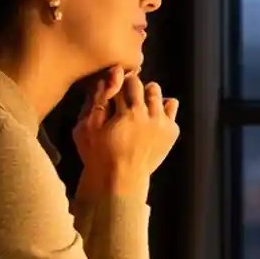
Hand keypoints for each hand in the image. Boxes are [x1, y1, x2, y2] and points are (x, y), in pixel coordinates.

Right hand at [73, 66, 180, 199]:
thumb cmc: (98, 154)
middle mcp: (149, 116)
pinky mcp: (172, 132)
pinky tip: (150, 119)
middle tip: (126, 100)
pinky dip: (162, 110)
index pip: (127, 83)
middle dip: (134, 89)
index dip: (119, 85)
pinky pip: (172, 108)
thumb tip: (107, 79)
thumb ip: (96, 101)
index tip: (114, 92)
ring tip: (139, 109)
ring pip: (159, 95)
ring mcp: (163, 124)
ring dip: (149, 97)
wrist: (121, 179)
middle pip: (146, 85)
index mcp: (128, 113)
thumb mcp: (87, 128)